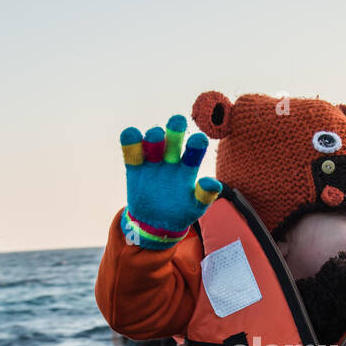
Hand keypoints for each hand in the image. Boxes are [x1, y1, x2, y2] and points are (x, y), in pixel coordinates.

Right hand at [120, 115, 222, 248]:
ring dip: (154, 136)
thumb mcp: (195, 207)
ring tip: (156, 137)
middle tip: (178, 121)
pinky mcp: (135, 168)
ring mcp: (153, 162)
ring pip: (153, 143)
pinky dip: (130, 141)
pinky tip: (131, 135)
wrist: (155, 224)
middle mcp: (171, 160)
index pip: (194, 151)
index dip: (196, 144)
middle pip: (173, 140)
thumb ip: (205, 195)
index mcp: (188, 167)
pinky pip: (132, 151)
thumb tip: (214, 183)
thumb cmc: (180, 212)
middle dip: (175, 130)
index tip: (199, 140)